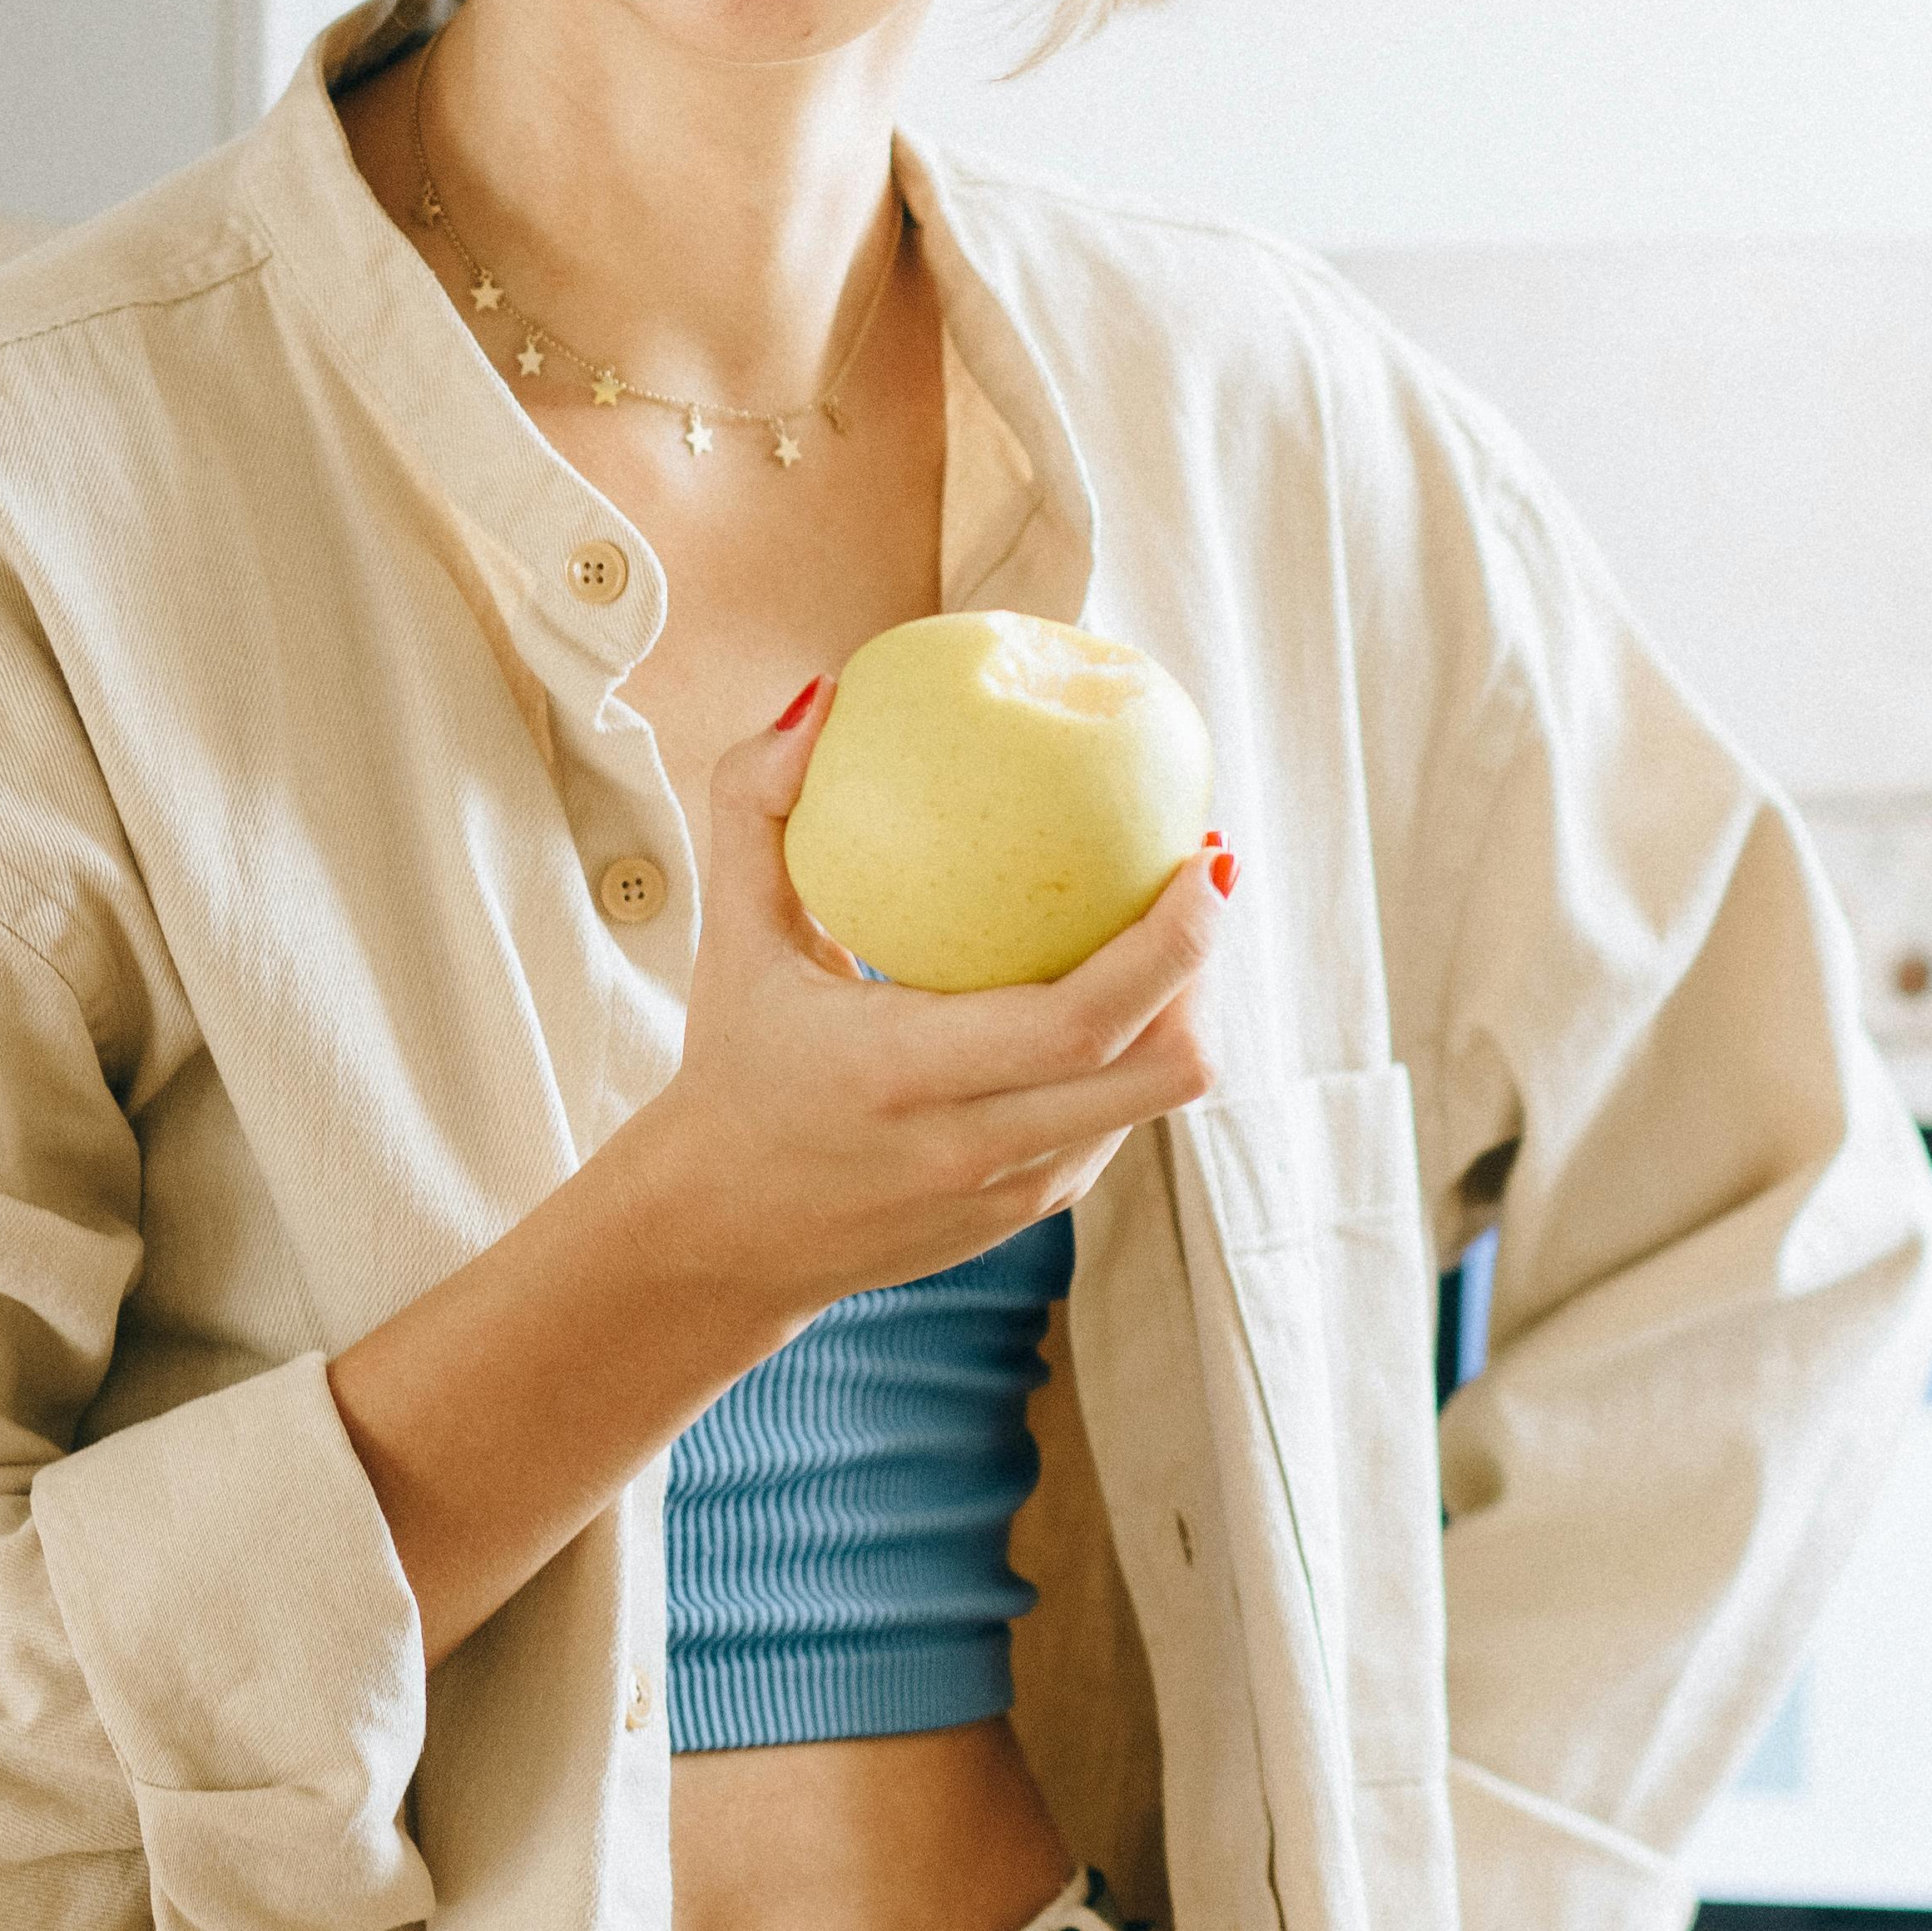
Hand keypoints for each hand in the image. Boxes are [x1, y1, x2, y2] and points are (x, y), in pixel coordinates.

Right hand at [635, 678, 1230, 1326]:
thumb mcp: (730, 936)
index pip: (1082, 1022)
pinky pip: (1119, 1121)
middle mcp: (976, 1146)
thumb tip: (823, 695)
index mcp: (906, 1074)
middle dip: (1206, 963)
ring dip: (1183, 1005)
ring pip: (1155, 1097)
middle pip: (1158, 1067)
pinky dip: (1136, 1048)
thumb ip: (754, 806)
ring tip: (1174, 917)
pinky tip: (1120, 985)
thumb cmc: (732, 1060)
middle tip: (1206, 866)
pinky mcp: (1032, 1211)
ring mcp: (1016, 1190)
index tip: (1204, 855)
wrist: (725, 1234)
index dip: (1174, 944)